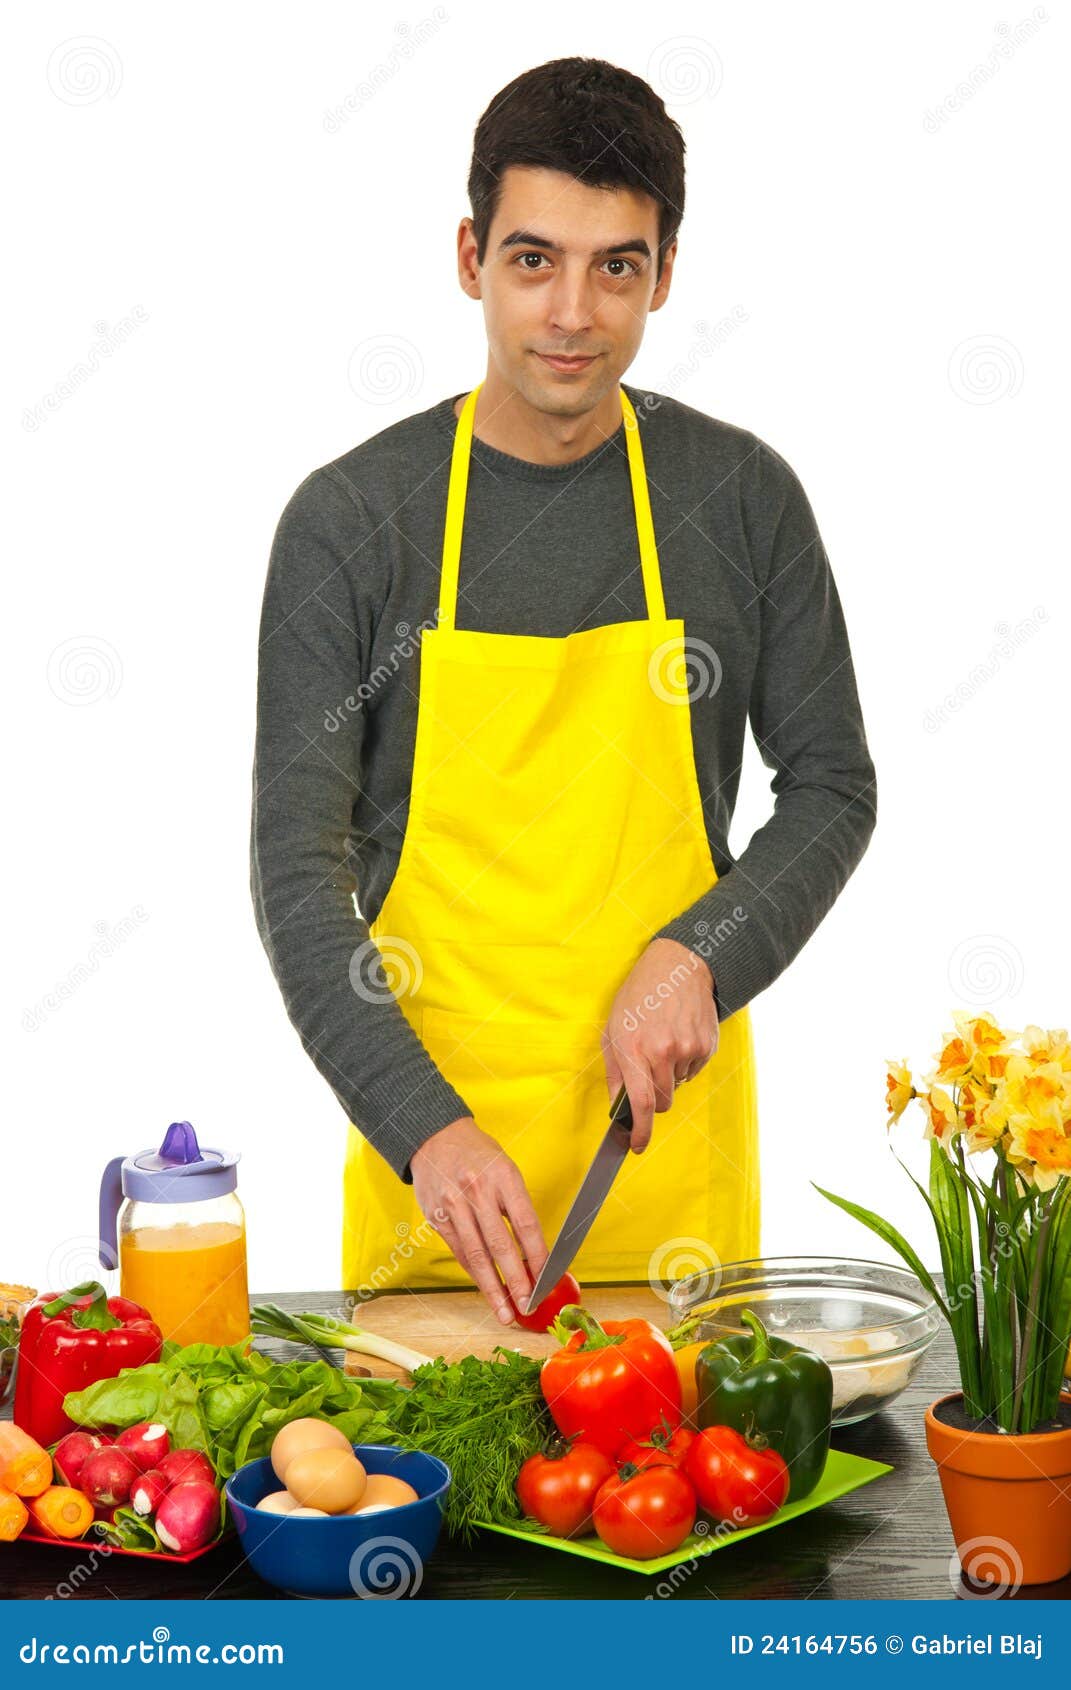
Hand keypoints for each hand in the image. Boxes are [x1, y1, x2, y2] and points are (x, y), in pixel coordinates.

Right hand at [409, 1117, 549, 1325]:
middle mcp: (478, 1191)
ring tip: (504, 1312)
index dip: (538, 1257)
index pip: (526, 1225)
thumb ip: (518, 1208)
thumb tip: (535, 1253)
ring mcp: (454, 1205)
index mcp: (504, 1176)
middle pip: (500, 1245)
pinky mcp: (437, 1217)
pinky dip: (474, 1274)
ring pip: (476, 1255)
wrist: (435, 1136)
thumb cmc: (479, 1155)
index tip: (546, 1281)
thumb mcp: (506, 1169)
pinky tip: (486, 1289)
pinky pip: (459, 1252)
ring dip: (492, 1288)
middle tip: (527, 1306)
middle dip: (516, 1281)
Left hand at [602, 938, 718, 1154]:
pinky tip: (678, 1038)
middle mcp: (663, 1051)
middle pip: (662, 1102)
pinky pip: (693, 1072)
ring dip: (669, 1076)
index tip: (637, 1145)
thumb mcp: (613, 1030)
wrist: (677, 968)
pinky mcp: (706, 1046)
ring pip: (678, 1086)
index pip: (641, 1104)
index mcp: (634, 1048)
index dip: (640, 1132)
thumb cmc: (639, 997)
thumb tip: (618, 1108)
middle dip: (654, 1098)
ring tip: (663, 1042)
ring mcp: (688, 1049)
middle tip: (648, 1073)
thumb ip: (615, 1073)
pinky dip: (684, 1064)